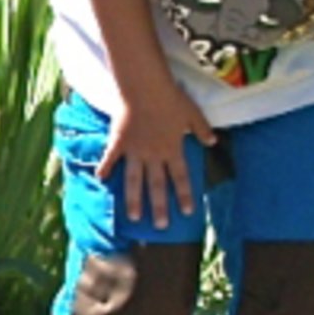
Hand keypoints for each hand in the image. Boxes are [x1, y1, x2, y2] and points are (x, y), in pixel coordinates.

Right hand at [97, 83, 216, 229]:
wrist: (145, 88)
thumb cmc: (171, 98)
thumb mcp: (192, 113)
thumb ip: (201, 129)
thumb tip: (212, 142)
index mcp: (173, 149)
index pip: (181, 177)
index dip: (185, 195)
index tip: (187, 212)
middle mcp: (154, 155)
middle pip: (157, 186)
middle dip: (159, 207)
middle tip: (160, 226)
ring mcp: (134, 151)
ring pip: (134, 181)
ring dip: (134, 200)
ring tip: (133, 217)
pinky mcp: (118, 142)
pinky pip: (111, 158)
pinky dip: (105, 168)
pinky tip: (101, 179)